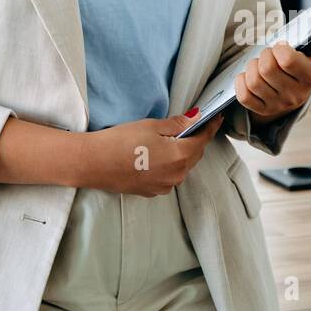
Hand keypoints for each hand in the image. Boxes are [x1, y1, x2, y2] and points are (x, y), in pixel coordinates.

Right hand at [79, 109, 226, 195]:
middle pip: (194, 155)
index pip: (202, 139)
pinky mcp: (152, 192)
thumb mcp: (151, 126)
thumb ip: (177, 124)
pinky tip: (154, 156)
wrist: (94, 163)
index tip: (216, 118)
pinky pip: (168, 176)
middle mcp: (177, 175)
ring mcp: (164, 186)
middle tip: (191, 125)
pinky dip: (168, 165)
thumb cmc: (121, 140)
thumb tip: (196, 118)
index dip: (210, 127)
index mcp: (180, 156)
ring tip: (169, 140)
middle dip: (194, 140)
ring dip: (181, 154)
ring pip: (181, 167)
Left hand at [233, 25, 310, 122]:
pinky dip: (241, 82)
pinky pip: (244, 96)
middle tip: (269, 54)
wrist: (297, 91)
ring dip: (251, 67)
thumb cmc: (305, 63)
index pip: (287, 60)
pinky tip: (248, 76)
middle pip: (267, 68)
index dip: (280, 48)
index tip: (282, 46)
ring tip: (259, 64)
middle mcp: (297, 95)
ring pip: (254, 81)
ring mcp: (279, 105)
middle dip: (264, 55)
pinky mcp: (263, 110)